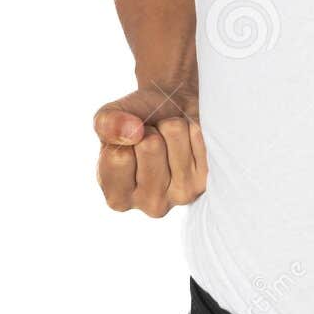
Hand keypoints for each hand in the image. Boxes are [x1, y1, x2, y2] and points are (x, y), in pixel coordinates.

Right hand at [93, 85, 206, 215]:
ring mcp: (182, 194)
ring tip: (172, 139)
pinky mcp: (207, 179)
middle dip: (150, 129)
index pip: (118, 156)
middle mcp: (150, 204)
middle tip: (154, 137)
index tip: (130, 140)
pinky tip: (190, 142)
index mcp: (119, 197)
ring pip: (174, 134)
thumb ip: (106, 124)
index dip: (124, 134)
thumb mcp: (114, 116)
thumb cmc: (141, 120)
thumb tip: (131, 132)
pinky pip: (197, 133)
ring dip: (172, 126)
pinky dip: (192, 127)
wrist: (178, 110)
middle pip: (149, 145)